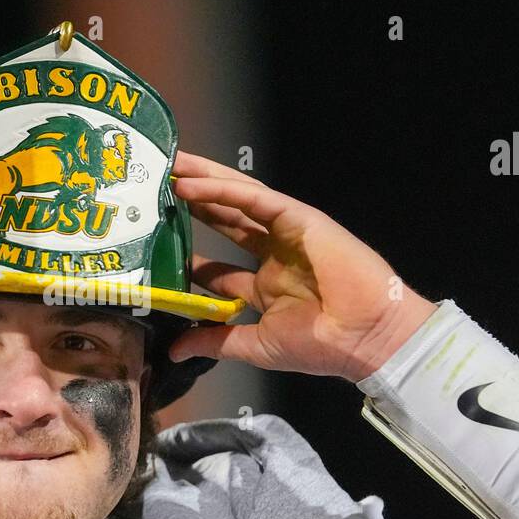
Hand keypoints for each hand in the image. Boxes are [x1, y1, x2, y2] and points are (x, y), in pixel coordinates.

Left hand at [166, 151, 438, 382]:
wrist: (364, 336)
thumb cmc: (320, 345)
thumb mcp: (254, 345)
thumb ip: (214, 341)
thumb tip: (174, 351)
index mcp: (265, 283)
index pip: (216, 266)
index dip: (186, 254)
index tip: (153, 246)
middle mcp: (273, 252)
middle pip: (223, 218)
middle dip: (189, 203)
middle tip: (155, 188)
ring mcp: (286, 232)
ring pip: (236, 198)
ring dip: (201, 182)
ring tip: (169, 167)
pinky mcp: (297, 218)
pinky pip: (253, 199)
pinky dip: (221, 190)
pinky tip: (191, 185)